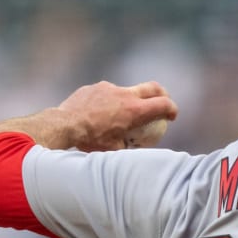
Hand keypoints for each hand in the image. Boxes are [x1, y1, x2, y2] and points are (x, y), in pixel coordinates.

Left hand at [56, 81, 177, 151]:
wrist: (65, 125)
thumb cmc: (90, 140)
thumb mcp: (115, 150)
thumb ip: (129, 146)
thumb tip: (136, 149)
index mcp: (135, 111)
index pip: (164, 104)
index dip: (172, 109)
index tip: (171, 116)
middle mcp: (126, 95)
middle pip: (153, 87)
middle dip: (162, 94)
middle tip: (161, 103)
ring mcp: (110, 88)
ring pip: (128, 91)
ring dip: (129, 101)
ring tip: (118, 116)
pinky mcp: (96, 87)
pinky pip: (108, 93)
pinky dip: (109, 102)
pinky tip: (99, 113)